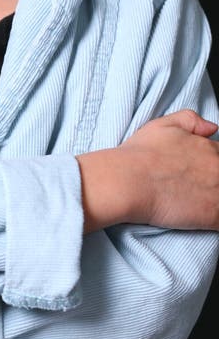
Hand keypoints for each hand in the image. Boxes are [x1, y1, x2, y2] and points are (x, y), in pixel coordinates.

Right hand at [78, 109, 218, 232]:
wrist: (129, 182)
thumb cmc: (141, 154)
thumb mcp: (162, 125)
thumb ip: (190, 121)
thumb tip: (212, 128)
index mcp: (210, 149)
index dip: (212, 164)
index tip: (200, 171)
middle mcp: (218, 169)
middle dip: (213, 180)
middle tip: (194, 185)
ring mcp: (218, 193)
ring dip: (213, 197)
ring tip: (194, 199)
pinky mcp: (212, 217)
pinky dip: (213, 218)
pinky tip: (198, 216)